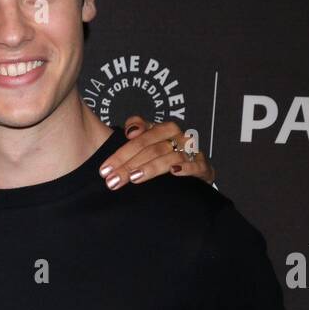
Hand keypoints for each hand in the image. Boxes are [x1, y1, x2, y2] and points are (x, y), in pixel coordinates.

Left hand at [98, 115, 215, 189]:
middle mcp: (177, 137)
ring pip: (169, 156)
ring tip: (134, 178)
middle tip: (112, 179)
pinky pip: (196, 165)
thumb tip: (131, 130)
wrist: (196, 171)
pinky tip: (174, 172)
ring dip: (150, 167)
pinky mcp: (203, 167)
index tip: (105, 168)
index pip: (140, 137)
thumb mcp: (149, 144)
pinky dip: (186, 168)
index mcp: (163, 129)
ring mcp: (191, 151)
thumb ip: (137, 131)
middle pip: (150, 148)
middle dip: (128, 165)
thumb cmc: (167, 157)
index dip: (121, 152)